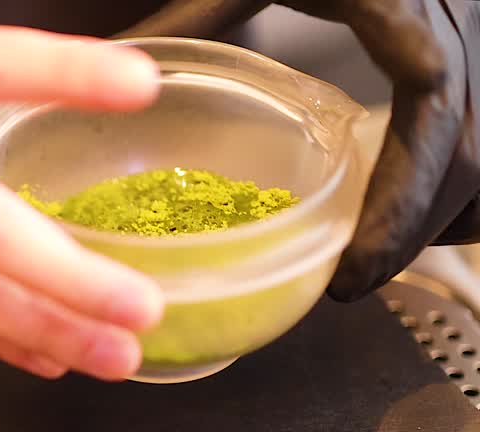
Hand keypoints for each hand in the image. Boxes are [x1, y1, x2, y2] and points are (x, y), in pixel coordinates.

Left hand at [119, 0, 479, 301]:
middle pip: (479, 154)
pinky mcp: (475, 44)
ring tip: (383, 256)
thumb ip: (191, 20)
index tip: (354, 270)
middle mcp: (463, 22)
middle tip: (354, 281)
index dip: (401, 205)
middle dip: (423, 231)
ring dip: (451, 211)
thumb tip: (112, 69)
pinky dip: (462, 177)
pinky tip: (420, 205)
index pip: (436, 114)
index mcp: (409, 6)